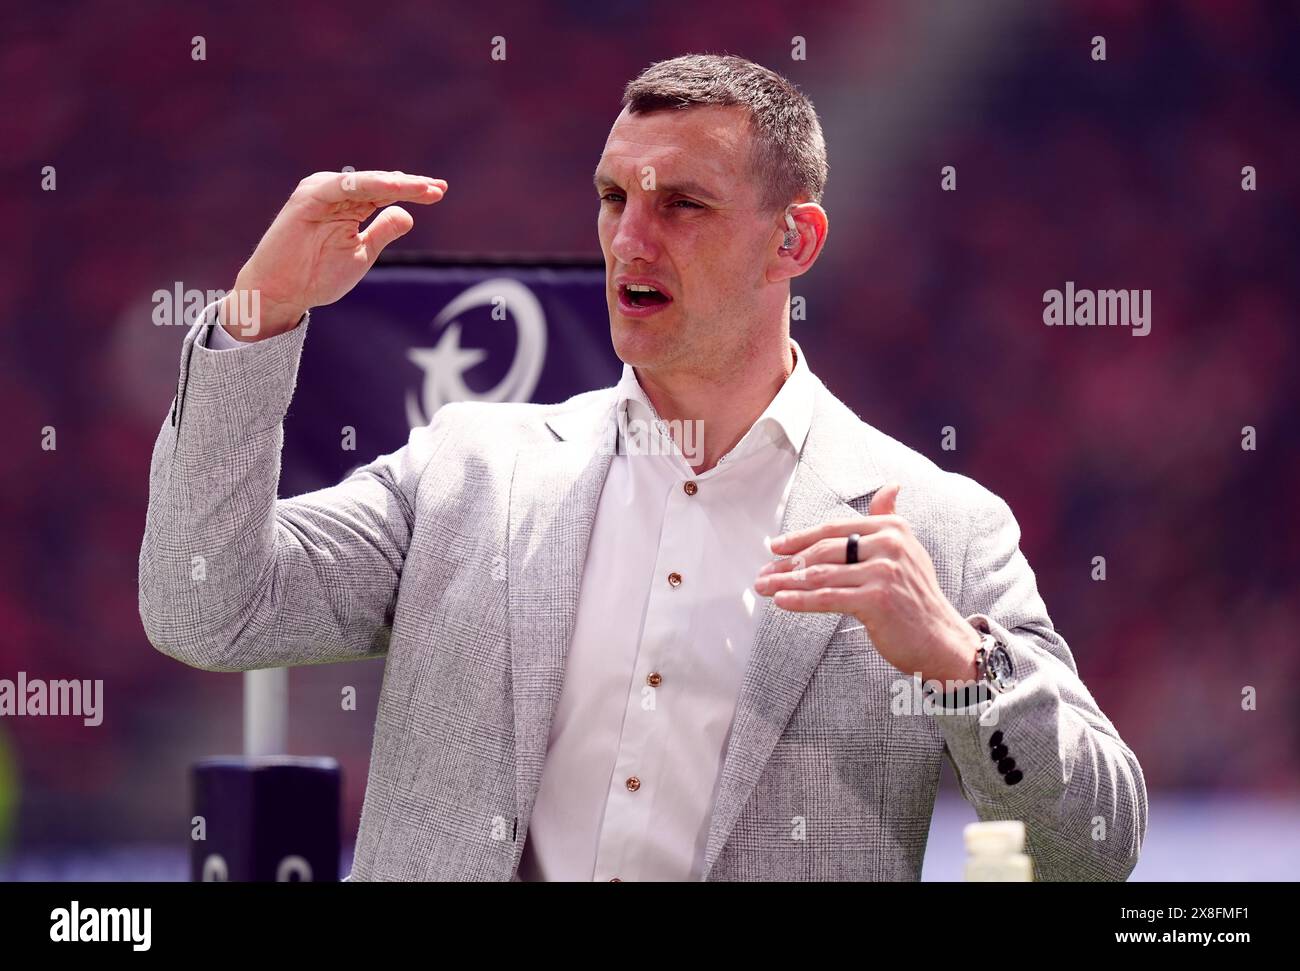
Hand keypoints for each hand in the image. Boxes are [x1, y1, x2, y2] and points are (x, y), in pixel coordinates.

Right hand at [220, 170, 448, 340]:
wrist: (281, 292)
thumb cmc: (317, 275)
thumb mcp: (361, 253)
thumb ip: (383, 232)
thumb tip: (408, 214)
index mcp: (348, 203)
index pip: (387, 193)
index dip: (413, 191)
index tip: (440, 192)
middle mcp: (335, 192)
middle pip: (380, 184)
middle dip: (411, 185)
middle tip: (438, 187)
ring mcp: (322, 191)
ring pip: (366, 183)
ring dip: (394, 183)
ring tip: (421, 186)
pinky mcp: (309, 197)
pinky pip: (343, 187)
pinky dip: (368, 185)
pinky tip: (392, 186)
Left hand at [753, 483, 980, 684]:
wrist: (940, 638)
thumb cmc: (916, 596)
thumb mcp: (907, 550)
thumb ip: (889, 518)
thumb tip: (890, 487)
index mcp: (892, 528)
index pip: (834, 528)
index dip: (801, 537)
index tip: (776, 546)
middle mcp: (889, 545)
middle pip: (824, 550)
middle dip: (788, 563)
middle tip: (764, 572)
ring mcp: (883, 572)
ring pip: (821, 575)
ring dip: (786, 582)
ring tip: (765, 586)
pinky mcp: (876, 600)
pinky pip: (828, 598)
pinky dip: (800, 600)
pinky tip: (782, 601)